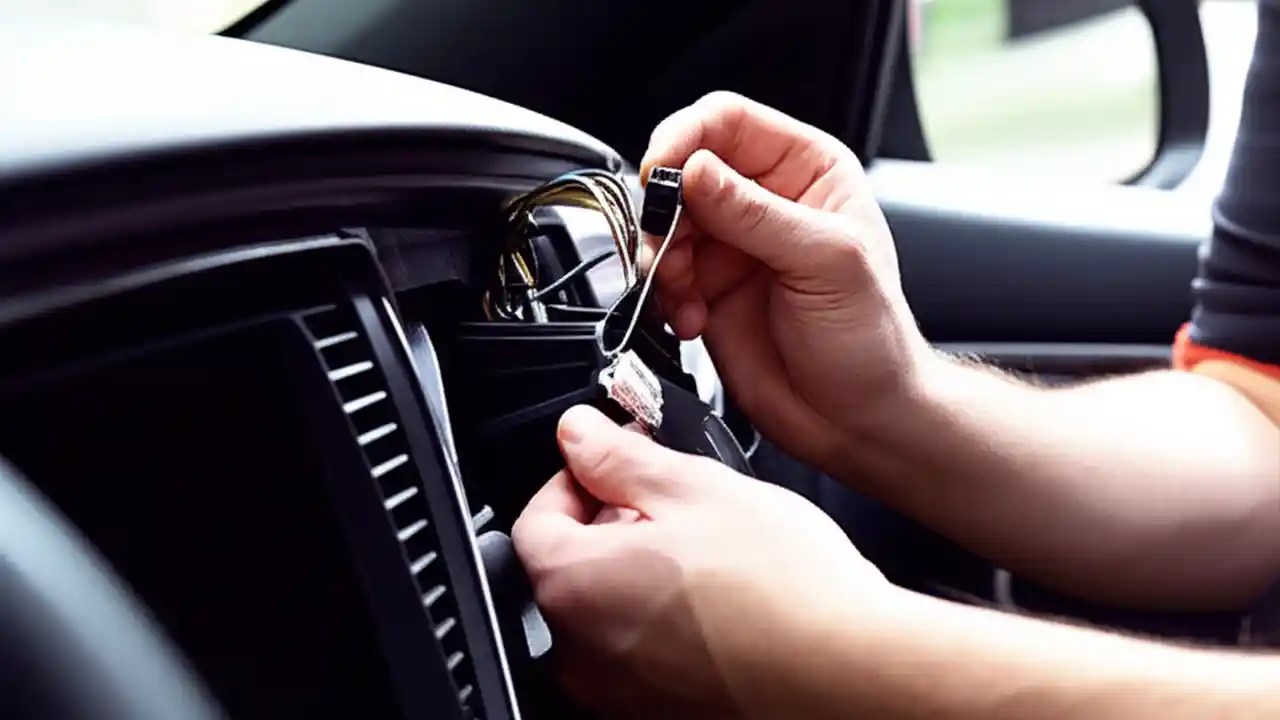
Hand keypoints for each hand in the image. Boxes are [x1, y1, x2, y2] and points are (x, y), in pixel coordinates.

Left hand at [513, 406, 890, 718]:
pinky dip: (666, 625)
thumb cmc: (783, 590)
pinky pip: (644, 657)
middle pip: (571, 568)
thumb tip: (576, 435)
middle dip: (612, 524)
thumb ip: (618, 458)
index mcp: (572, 586)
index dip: (576, 476)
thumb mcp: (694, 488)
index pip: (535, 517)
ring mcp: (619, 696)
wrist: (853, 675)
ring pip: (609, 614)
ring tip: (709, 553)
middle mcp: (581, 653)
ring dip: (640, 575)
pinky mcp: (661, 715)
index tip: (615, 460)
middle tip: (673, 500)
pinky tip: (723, 603)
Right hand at [640, 92, 929, 477]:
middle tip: (669, 248)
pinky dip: (665, 298)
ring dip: (662, 261)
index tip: (662, 173)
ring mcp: (732, 247)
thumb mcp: (824, 262)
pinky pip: (661, 276)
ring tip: (687, 295)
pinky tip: (694, 320)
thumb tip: (693, 171)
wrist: (858, 419)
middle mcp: (764, 201)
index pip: (728, 121)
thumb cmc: (870, 340)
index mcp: (807, 170)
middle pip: (683, 171)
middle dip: (667, 211)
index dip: (686, 137)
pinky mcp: (707, 290)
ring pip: (664, 225)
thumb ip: (754, 214)